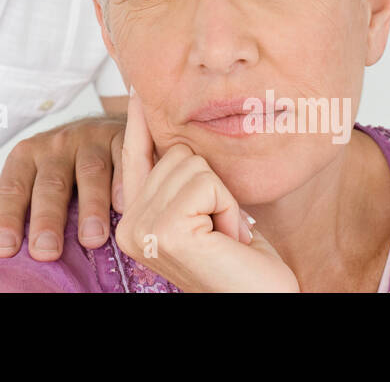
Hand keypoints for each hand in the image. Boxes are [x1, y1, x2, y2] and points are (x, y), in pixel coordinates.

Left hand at [0, 114, 126, 270]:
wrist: (101, 132)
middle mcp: (54, 146)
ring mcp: (90, 140)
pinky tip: (123, 207)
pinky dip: (125, 183)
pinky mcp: (121, 138)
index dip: (5, 219)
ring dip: (91, 206)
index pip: (11, 190)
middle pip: (49, 183)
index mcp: (24, 158)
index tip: (3, 249)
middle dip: (46, 219)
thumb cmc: (59, 172)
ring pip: (89, 171)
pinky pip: (124, 158)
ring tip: (91, 240)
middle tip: (45, 252)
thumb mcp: (25, 192)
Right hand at [114, 89, 298, 292]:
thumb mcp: (205, 212)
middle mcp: (129, 225)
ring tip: (224, 235)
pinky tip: (227, 239)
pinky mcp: (166, 231)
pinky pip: (206, 182)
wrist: (259, 303)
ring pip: (192, 162)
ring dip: (222, 197)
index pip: (134, 155)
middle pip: (175, 151)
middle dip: (212, 183)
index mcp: (133, 220)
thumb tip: (179, 128)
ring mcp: (143, 228)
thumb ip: (182, 179)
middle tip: (220, 227)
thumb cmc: (241, 262)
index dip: (140, 120)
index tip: (138, 87)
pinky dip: (228, 207)